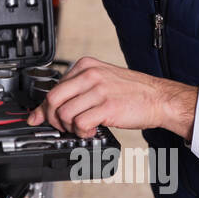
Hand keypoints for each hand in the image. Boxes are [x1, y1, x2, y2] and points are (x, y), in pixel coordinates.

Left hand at [28, 56, 198, 141]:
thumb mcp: (101, 81)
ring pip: (65, 113)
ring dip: (70, 128)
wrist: (160, 98)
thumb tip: (50, 107)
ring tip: (82, 128)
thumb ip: (77, 90)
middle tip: (61, 127)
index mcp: (85, 65)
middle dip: (52, 118)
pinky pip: (80, 123)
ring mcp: (99, 89)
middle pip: (53, 99)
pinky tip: (91, 130)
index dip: (44, 107)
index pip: (53, 87)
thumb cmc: (132, 92)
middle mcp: (90, 74)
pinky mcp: (107, 106)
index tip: (38, 118)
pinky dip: (82, 132)